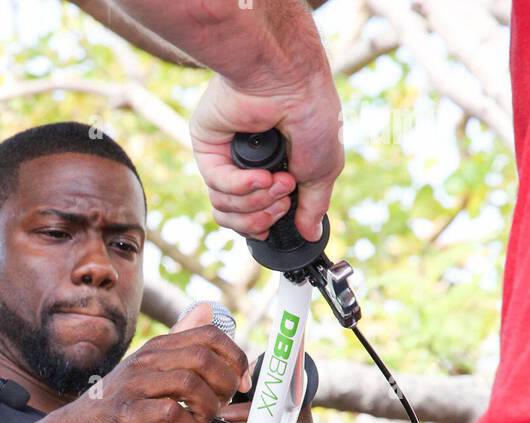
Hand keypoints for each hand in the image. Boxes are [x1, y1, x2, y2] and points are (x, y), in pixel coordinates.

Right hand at [50, 302, 249, 422]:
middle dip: (225, 386)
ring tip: (202, 422)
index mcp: (158, 347)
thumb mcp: (149, 366)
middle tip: (221, 406)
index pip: (210, 335)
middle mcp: (148, 360)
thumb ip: (179, 342)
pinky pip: (171, 413)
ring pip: (191, 385)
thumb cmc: (118, 402)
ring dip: (207, 409)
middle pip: (204, 359)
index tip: (240, 383)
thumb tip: (207, 312)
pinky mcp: (128, 413)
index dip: (235, 358)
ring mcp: (136, 386)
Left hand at [190, 73, 343, 242]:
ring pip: (224, 207)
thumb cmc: (311, 113)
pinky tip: (258, 176)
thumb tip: (311, 235)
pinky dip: (239, 186)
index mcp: (272, 171)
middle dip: (264, 215)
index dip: (266, 225)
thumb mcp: (323, 168)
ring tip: (274, 182)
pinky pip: (216, 184)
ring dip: (254, 202)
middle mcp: (246, 167)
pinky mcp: (207, 146)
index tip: (282, 217)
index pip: (257, 215)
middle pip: (238, 218)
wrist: (288, 79)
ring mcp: (225, 157)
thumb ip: (314, 204)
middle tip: (283, 198)